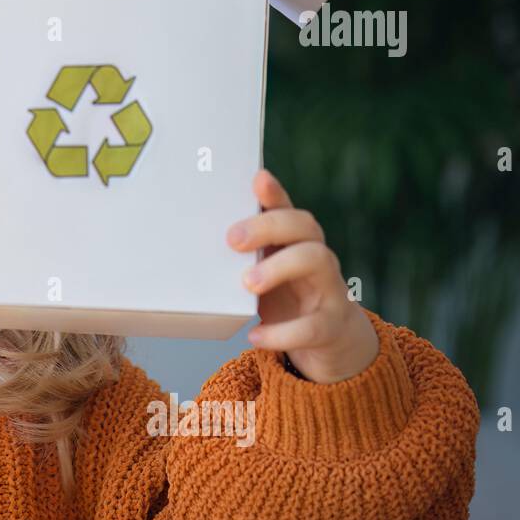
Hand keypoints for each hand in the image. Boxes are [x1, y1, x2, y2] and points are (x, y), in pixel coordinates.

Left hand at [226, 169, 378, 383]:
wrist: (329, 340)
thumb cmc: (285, 297)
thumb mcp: (263, 271)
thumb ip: (240, 256)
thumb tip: (188, 239)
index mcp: (296, 242)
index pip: (288, 209)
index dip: (274, 193)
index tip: (257, 179)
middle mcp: (318, 256)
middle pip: (305, 226)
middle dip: (268, 227)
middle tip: (232, 240)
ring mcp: (330, 288)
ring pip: (317, 261)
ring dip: (279, 267)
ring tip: (247, 284)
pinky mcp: (331, 325)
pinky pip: (313, 325)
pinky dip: (283, 332)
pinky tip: (256, 336)